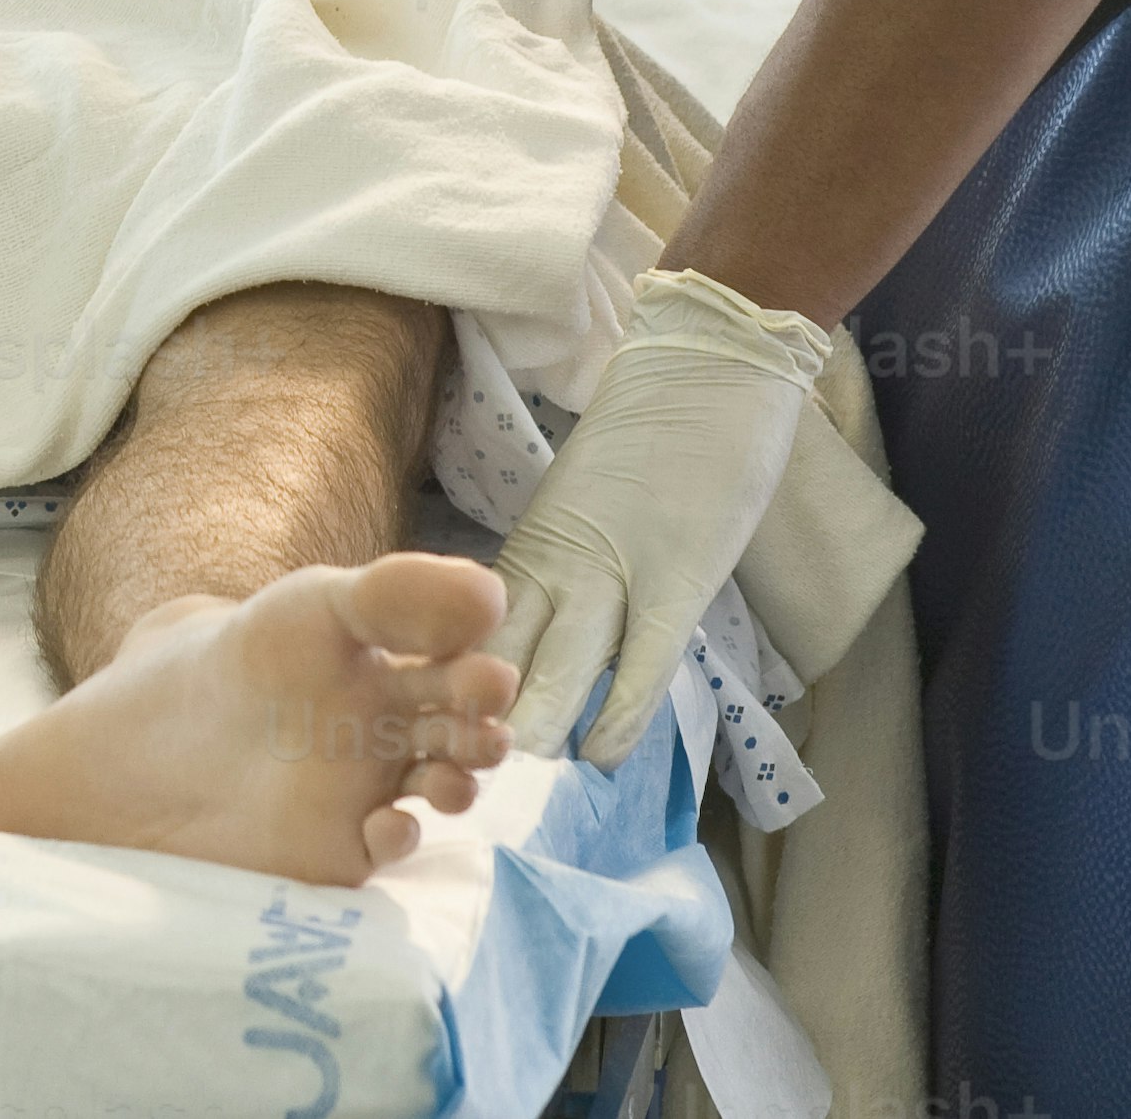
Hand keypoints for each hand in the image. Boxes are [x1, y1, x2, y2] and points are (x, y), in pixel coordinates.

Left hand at [493, 267, 829, 760]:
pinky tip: (600, 755)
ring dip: (536, 715)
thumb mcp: (588, 503)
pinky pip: (642, 662)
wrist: (708, 365)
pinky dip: (620, 713)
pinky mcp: (677, 580)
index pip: (478, 621)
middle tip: (450, 759)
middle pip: (504, 644)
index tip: (422, 724)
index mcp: (538, 540)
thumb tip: (554, 629)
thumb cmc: (656, 436)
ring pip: (561, 659)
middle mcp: (563, 558)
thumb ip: (567, 564)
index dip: (451, 674)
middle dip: (478, 705)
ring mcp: (618, 570)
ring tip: (514, 765)